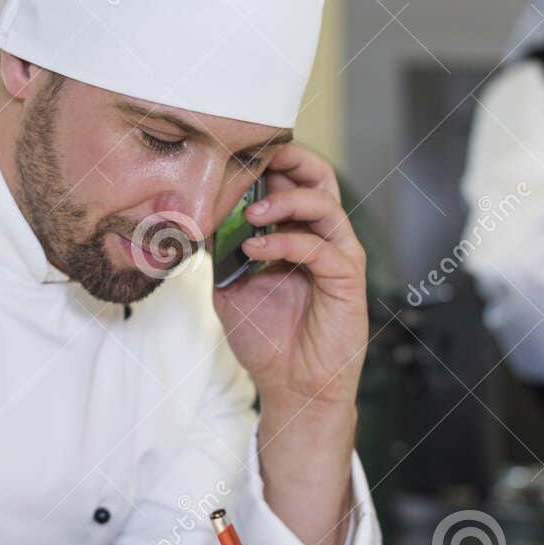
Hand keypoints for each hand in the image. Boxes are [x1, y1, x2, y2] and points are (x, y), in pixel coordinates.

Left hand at [212, 142, 367, 408]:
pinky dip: (286, 242)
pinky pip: (321, 248)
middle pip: (319, 178)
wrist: (293, 386)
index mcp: (298, 233)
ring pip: (324, 205)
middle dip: (289, 161)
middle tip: (254, 162)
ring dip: (285, 201)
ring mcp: (338, 256)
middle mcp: (322, 238)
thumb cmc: (267, 339)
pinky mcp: (347, 280)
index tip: (233, 158)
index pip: (292, 181)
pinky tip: (256, 250)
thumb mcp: (230, 286)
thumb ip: (220, 251)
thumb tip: (197, 216)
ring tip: (250, 213)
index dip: (268, 164)